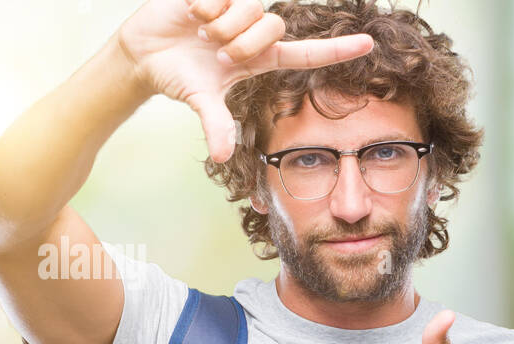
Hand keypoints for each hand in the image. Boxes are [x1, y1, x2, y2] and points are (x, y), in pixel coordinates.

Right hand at [116, 0, 373, 161]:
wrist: (143, 52)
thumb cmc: (179, 76)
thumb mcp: (200, 100)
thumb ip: (216, 125)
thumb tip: (222, 157)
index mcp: (262, 58)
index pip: (308, 53)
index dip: (338, 50)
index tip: (370, 44)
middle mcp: (256, 30)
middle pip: (274, 27)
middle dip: (243, 43)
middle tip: (217, 52)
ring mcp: (238, 7)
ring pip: (252, 8)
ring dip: (222, 24)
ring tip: (201, 30)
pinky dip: (204, 6)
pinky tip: (191, 11)